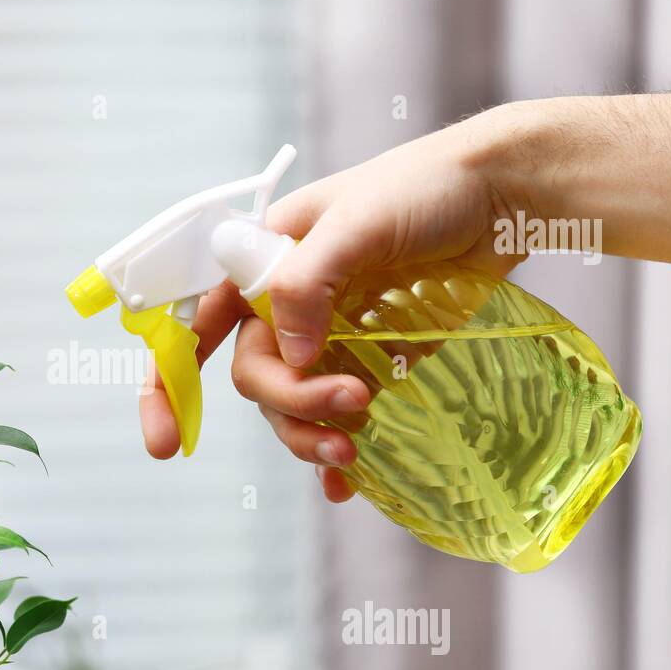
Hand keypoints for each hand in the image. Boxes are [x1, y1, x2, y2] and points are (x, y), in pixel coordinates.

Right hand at [139, 107, 526, 500]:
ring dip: (314, 433)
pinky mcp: (376, 360)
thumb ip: (306, 284)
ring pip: (295, 405)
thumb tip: (291, 356)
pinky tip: (347, 483)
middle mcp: (288, 302)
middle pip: (258, 376)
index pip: (197, 323)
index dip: (168, 381)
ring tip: (357, 446)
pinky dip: (338, 453)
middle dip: (291, 403)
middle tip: (350, 403)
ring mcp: (332, 335)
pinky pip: (342, 416)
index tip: (165, 441)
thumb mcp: (355, 221)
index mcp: (264, 260)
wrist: (505, 194)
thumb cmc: (424, 186)